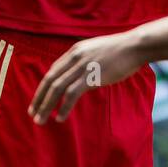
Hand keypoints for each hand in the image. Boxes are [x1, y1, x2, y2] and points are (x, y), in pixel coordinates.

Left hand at [28, 32, 143, 123]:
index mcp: (74, 51)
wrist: (135, 46)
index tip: (37, 101)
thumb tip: (77, 74)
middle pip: (50, 80)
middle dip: (39, 98)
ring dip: (47, 106)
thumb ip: (84, 60)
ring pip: (57, 88)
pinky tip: (60, 117)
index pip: (52, 71)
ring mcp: (83, 67)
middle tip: (32, 113)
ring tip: (41, 120)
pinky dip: (64, 107)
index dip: (42, 87)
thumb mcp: (96, 51)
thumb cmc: (120, 50)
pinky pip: (72, 94)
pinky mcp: (92, 76)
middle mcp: (75, 58)